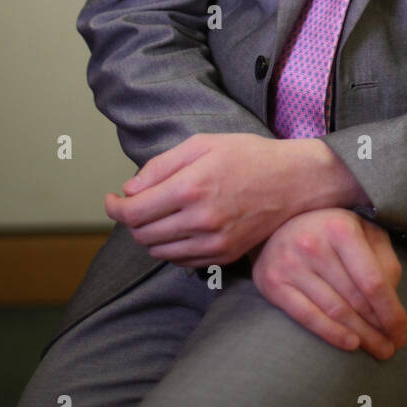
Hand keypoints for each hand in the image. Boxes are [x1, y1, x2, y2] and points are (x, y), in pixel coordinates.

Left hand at [105, 132, 296, 267]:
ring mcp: (213, 242)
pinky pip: (181, 261)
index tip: (112, 200)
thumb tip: (130, 190)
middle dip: (131, 220)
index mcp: (191, 188)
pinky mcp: (224, 255)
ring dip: (150, 235)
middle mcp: (200, 220)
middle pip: (142, 235)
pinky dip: (171, 248)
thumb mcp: (202, 144)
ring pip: (158, 252)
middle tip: (137, 204)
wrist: (295, 181)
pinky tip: (180, 228)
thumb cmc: (249, 156)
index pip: (133, 212)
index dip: (114, 208)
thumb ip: (160, 166)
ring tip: (160, 215)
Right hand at [250, 208, 406, 360]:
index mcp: (341, 228)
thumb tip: (393, 300)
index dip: (391, 312)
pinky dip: (332, 334)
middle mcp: (313, 244)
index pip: (373, 281)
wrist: (277, 224)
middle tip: (392, 347)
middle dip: (378, 328)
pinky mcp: (273, 282)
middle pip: (355, 300)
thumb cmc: (330, 231)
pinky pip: (308, 316)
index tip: (401, 332)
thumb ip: (384, 259)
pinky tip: (351, 344)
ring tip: (378, 350)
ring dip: (361, 337)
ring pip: (335, 311)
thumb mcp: (363, 231)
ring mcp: (291, 264)